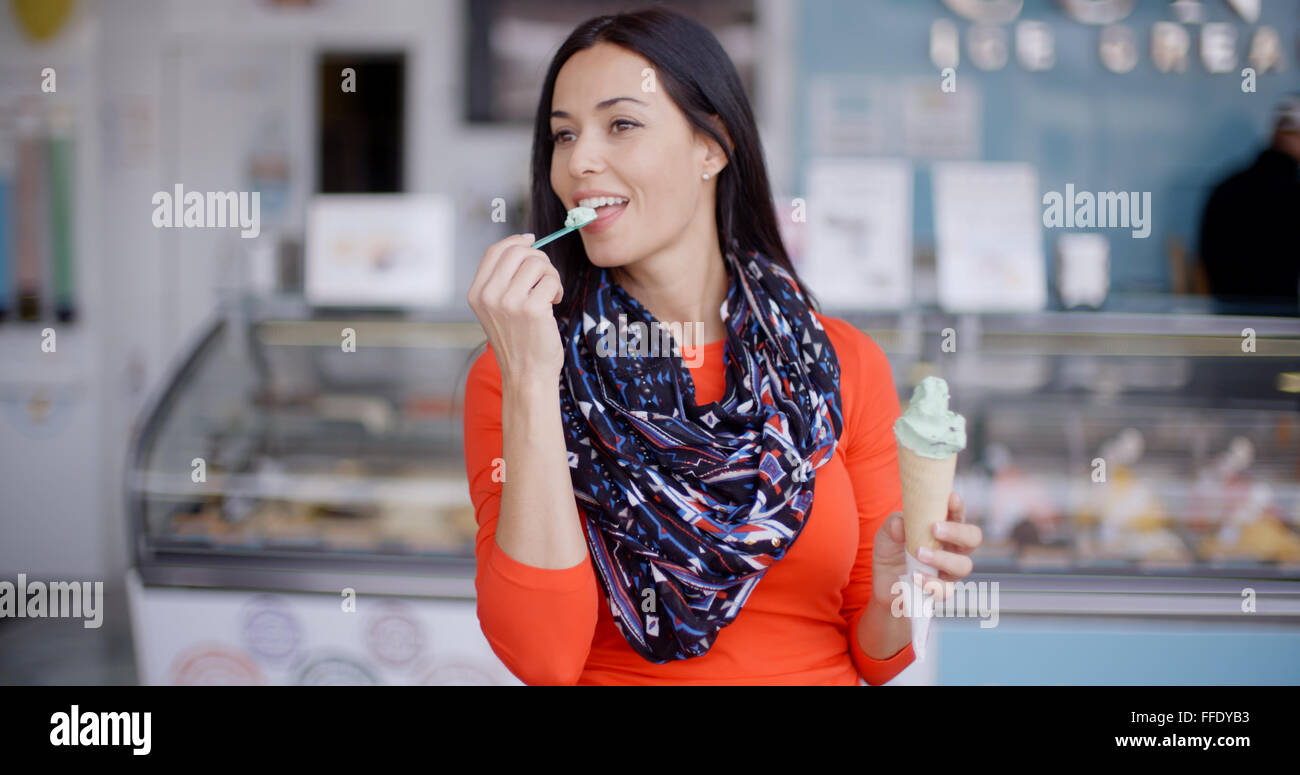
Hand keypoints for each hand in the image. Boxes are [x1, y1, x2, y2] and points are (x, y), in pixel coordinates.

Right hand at [466, 234, 565, 385]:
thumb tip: (525, 241)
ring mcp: (509, 302)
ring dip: (550, 275)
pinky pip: (551, 280)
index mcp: (477, 293)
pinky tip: (553, 303)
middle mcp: (489, 295)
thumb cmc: (518, 341)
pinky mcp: (532, 309)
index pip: (495, 251)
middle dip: (538, 258)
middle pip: (518, 251)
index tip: (531, 240)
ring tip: (549, 294)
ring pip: (537, 263)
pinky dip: (557, 288)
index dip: (516, 241)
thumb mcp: (498, 308)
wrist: (527, 375)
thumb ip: (503, 279)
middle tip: (545, 277)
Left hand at [871, 491, 981, 607]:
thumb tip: (900, 523)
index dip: (957, 506)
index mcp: (944, 528)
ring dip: (942, 558)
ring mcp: (949, 571)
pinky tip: (914, 575)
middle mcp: (953, 548)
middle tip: (934, 528)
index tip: (950, 498)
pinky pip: (946, 590)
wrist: (884, 581)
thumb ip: (893, 525)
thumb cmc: (892, 550)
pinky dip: (930, 582)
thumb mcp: (886, 534)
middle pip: (973, 538)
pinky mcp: (940, 591)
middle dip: (957, 531)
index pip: (958, 514)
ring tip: (919, 553)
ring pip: (964, 566)